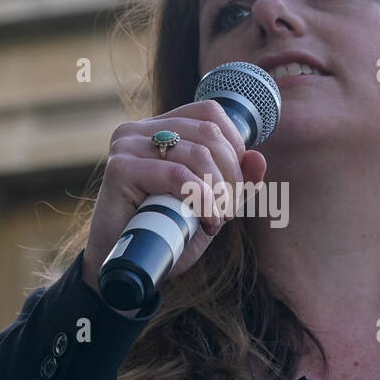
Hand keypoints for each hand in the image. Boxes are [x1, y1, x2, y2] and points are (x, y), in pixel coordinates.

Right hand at [81, 99, 267, 300]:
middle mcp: (139, 130)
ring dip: (219, 192)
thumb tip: (259, 158)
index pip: (210, 112)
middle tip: (227, 210)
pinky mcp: (120, 168)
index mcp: (159, 128)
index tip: (236, 184)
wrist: (130, 266)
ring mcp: (127, 145)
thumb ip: (237, 182)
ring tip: (216, 218)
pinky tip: (207, 221)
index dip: (235, 146)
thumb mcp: (212, 205)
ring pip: (197, 154)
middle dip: (231, 175)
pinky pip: (177, 175)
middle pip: (209, 132)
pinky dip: (202, 200)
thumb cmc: (167, 234)